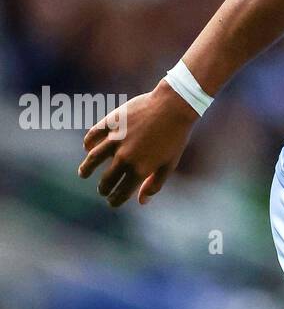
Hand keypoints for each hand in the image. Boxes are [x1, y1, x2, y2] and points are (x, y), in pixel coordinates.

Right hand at [78, 82, 197, 207]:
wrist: (173, 107)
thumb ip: (154, 184)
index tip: (112, 202)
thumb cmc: (175, 137)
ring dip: (86, 168)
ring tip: (83, 174)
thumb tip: (141, 202)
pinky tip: (87, 148)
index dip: (115, 200)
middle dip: (103, 188)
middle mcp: (125, 157)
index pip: (122, 192)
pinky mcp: (112, 122)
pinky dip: (88, 143)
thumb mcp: (169, 164)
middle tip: (101, 190)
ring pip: (93, 158)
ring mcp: (116, 139)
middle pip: (107, 179)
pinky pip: (94, 134)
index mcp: (140, 170)